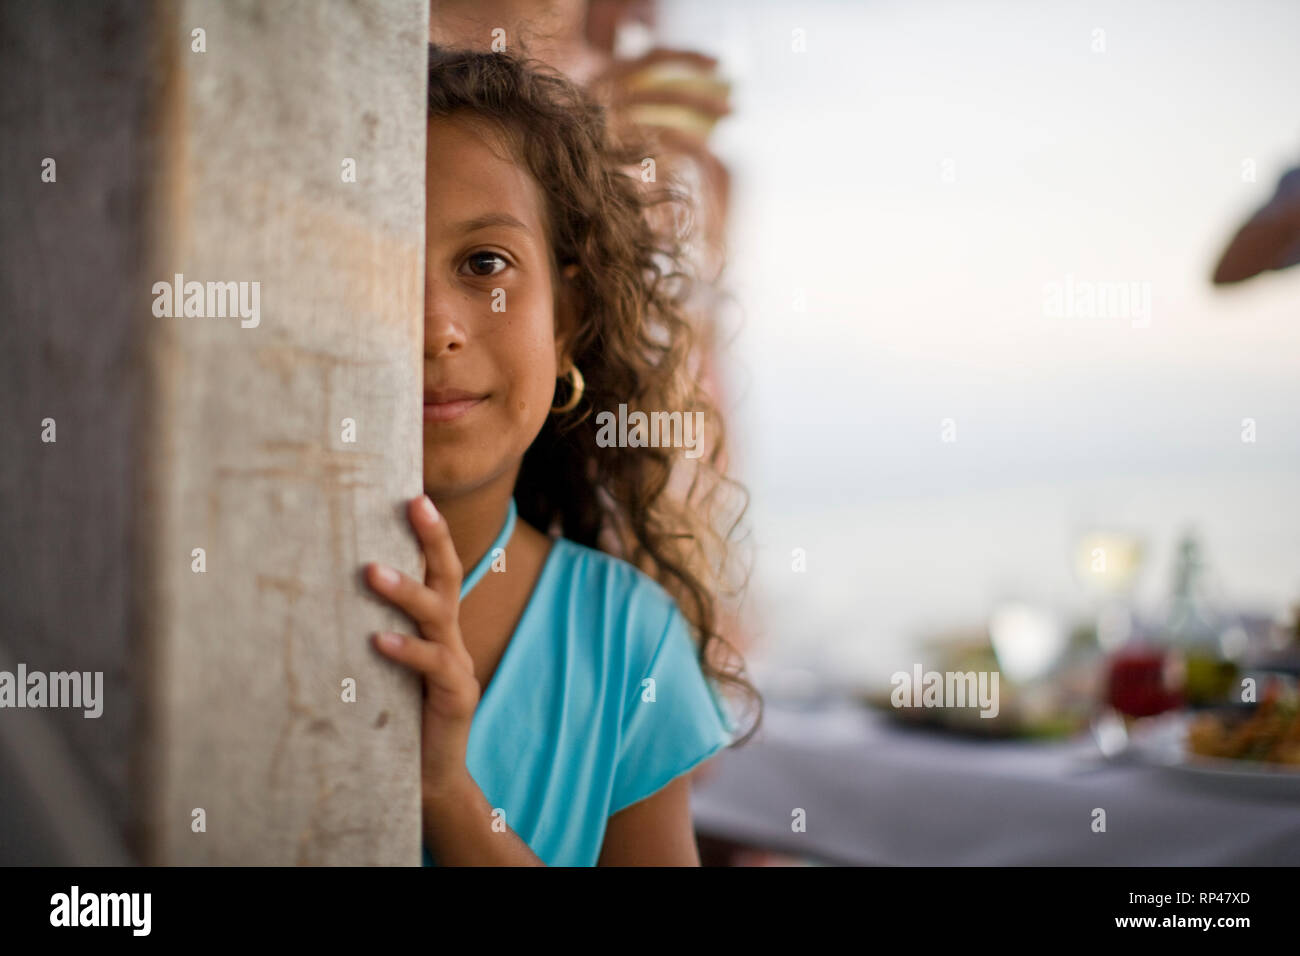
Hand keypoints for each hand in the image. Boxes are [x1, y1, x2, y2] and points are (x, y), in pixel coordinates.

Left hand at [365, 495, 477, 804]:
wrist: (428, 779)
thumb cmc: (395, 719)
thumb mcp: (379, 668)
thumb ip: (364, 633)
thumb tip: (304, 598)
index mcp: (436, 627)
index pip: (437, 568)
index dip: (430, 531)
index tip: (412, 493)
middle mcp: (450, 638)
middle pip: (449, 576)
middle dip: (434, 537)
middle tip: (414, 503)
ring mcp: (458, 667)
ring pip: (438, 615)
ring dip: (406, 590)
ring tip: (372, 570)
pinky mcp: (457, 698)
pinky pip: (434, 666)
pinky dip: (407, 651)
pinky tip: (378, 641)